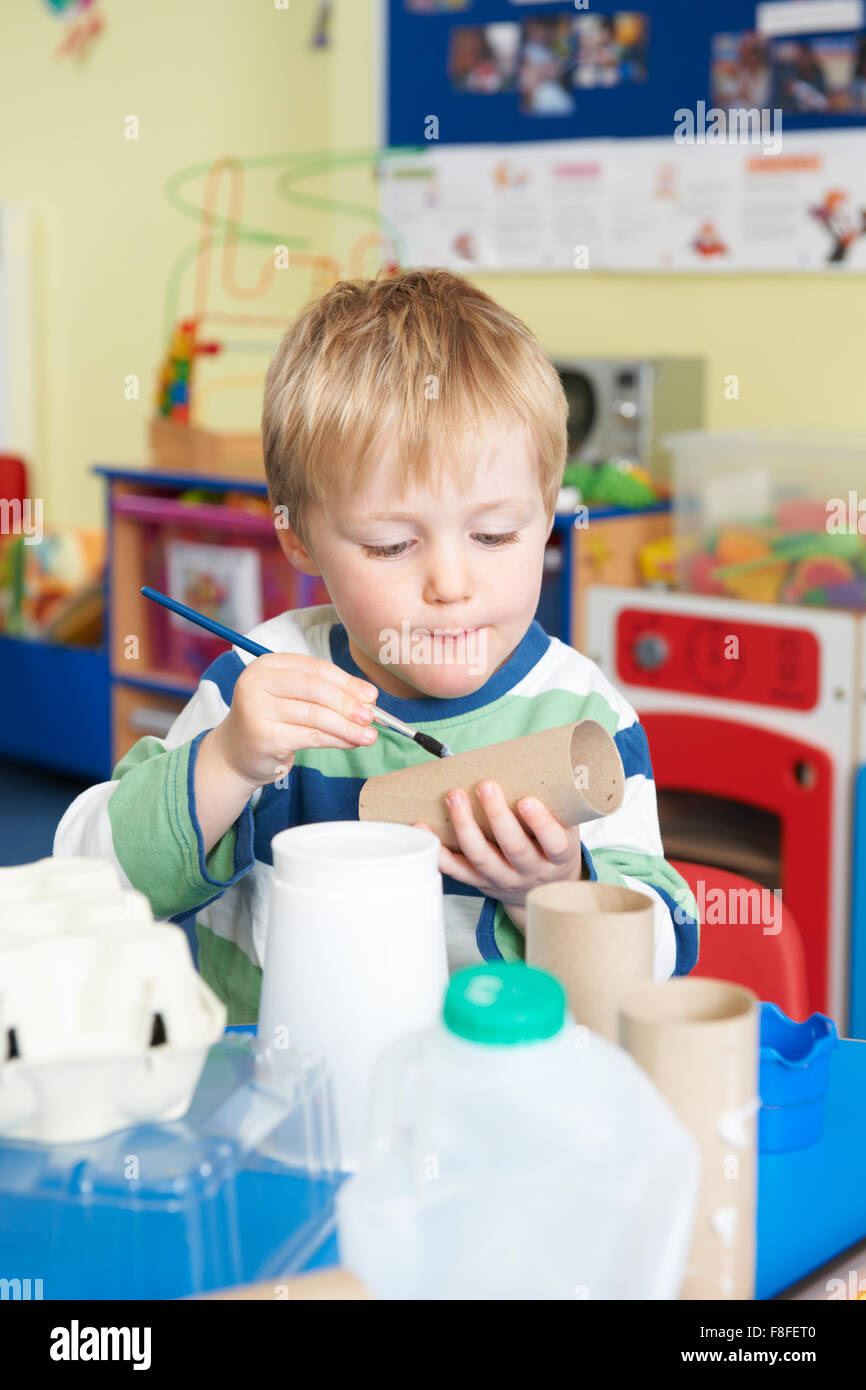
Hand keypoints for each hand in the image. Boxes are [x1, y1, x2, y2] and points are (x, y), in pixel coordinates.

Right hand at [210, 653, 379, 789]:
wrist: (236, 754)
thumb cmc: (271, 721)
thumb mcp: (292, 698)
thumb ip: (323, 693)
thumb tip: (367, 698)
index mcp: (267, 665)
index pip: (315, 668)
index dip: (347, 681)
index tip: (371, 695)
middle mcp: (257, 682)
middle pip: (315, 689)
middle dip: (349, 703)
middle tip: (372, 716)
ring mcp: (257, 709)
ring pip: (315, 715)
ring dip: (348, 726)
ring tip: (369, 735)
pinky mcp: (264, 736)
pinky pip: (310, 736)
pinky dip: (336, 740)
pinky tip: (351, 743)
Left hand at [413, 779, 584, 928]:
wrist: (542, 886)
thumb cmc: (551, 846)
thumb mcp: (566, 827)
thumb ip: (556, 802)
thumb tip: (542, 754)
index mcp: (558, 857)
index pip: (554, 844)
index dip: (541, 824)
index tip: (527, 801)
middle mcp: (531, 871)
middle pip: (514, 848)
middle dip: (497, 816)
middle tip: (485, 785)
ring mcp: (503, 878)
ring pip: (481, 857)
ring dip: (465, 826)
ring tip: (455, 796)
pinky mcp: (479, 881)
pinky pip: (455, 869)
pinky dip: (437, 850)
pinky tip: (423, 828)